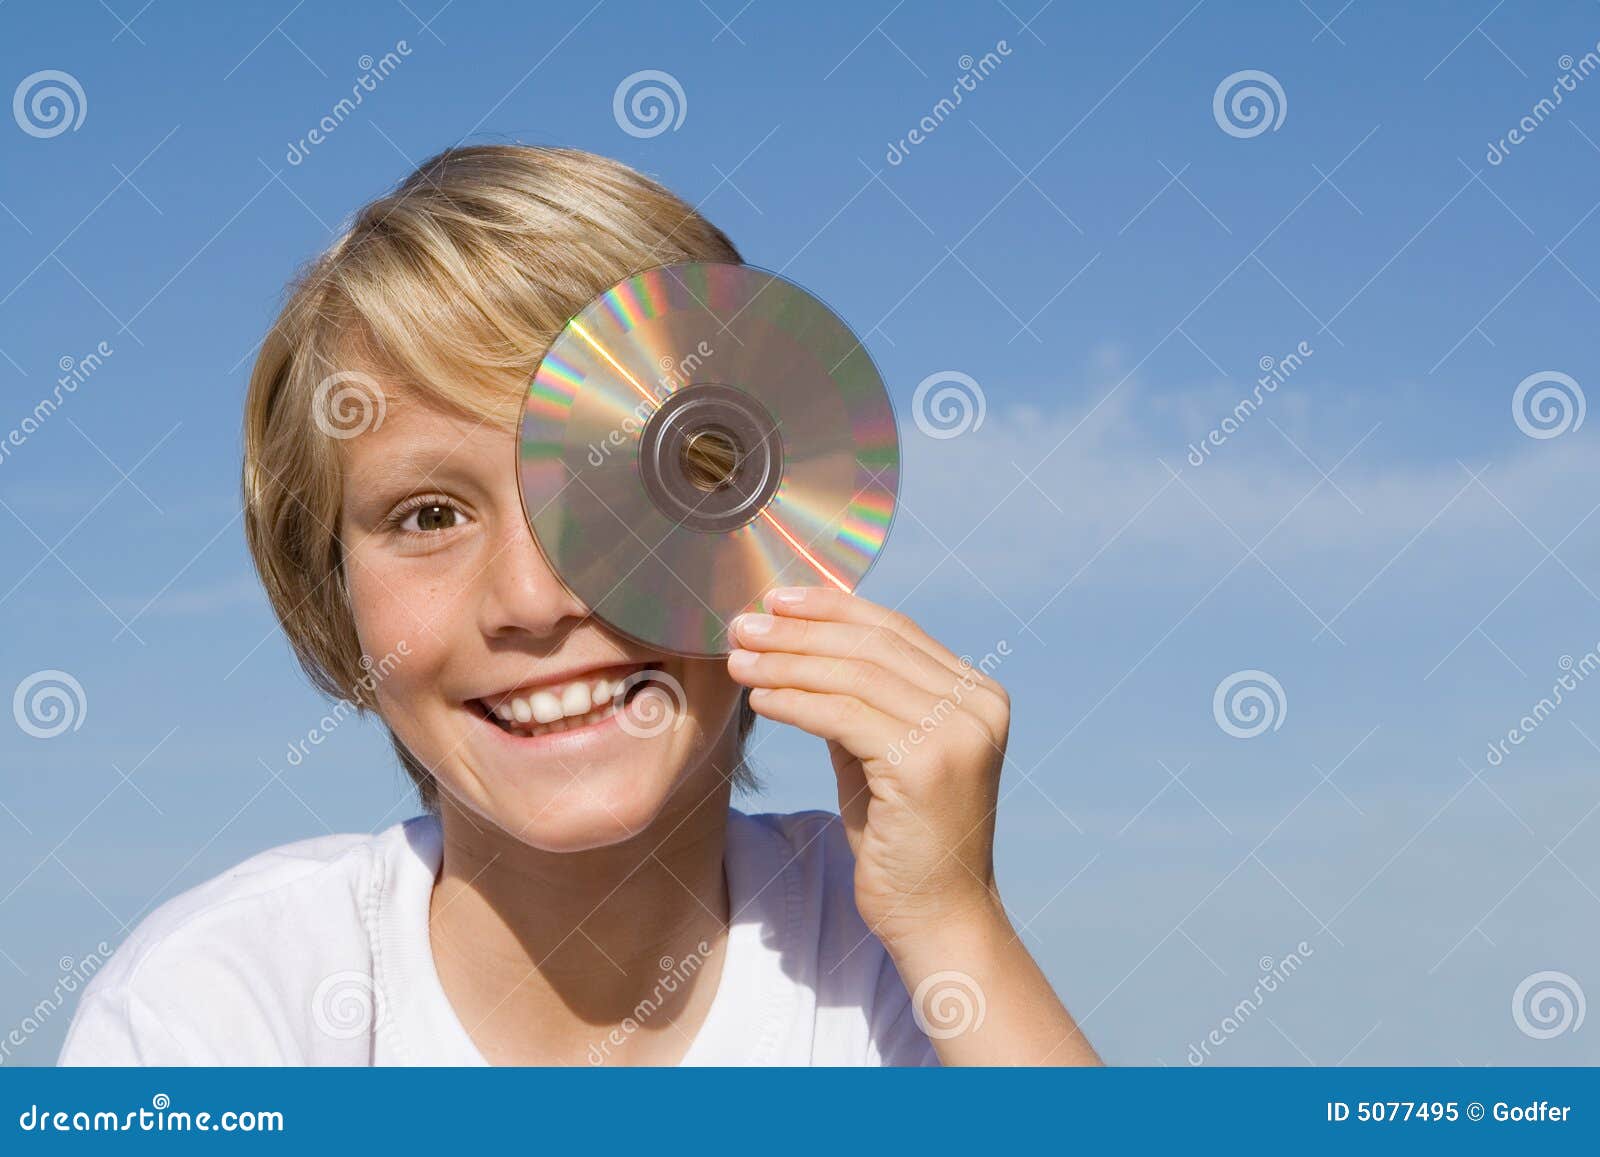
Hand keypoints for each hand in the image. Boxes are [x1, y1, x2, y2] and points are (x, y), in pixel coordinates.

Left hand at [727, 587, 1010, 952]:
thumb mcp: (881, 752)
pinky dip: (794, 701)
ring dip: (786, 662)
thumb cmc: (902, 839)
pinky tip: (758, 697)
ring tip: (738, 659)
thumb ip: (858, 700)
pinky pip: (842, 716)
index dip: (832, 609)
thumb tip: (796, 644)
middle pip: (873, 646)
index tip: (777, 600)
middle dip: (799, 631)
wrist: (936, 917)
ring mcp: (958, 733)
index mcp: (978, 694)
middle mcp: (978, 705)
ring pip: (854, 676)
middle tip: (742, 625)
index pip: (896, 630)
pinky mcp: (925, 764)